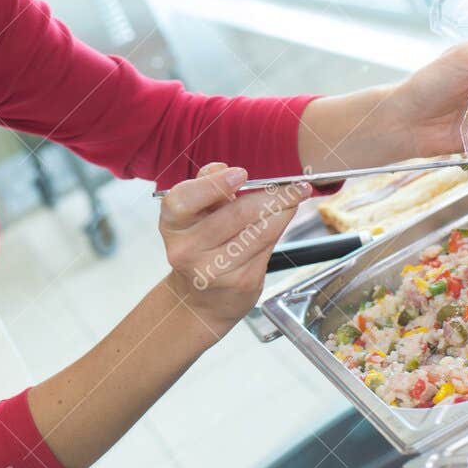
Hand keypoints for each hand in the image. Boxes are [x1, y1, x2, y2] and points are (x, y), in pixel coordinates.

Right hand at [157, 162, 310, 332]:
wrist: (202, 299)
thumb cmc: (201, 246)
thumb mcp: (194, 213)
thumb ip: (207, 186)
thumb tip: (223, 168)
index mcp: (172, 224)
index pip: (185, 200)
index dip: (214, 185)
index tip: (242, 174)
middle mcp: (186, 249)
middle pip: (236, 214)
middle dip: (272, 195)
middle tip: (294, 185)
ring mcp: (213, 270)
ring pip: (259, 231)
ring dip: (284, 211)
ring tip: (295, 198)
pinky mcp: (239, 282)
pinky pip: (267, 248)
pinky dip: (279, 229)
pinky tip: (282, 219)